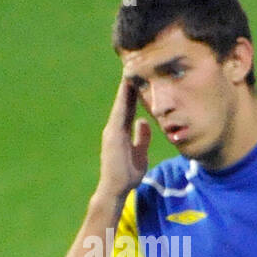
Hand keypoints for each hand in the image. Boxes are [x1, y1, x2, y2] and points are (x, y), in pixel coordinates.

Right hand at [97, 79, 150, 199]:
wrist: (115, 188)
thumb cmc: (127, 174)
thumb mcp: (140, 153)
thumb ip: (141, 137)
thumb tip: (144, 122)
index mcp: (121, 132)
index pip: (128, 109)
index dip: (132, 95)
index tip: (137, 80)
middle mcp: (114, 128)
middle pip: (123, 104)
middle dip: (128, 87)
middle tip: (132, 68)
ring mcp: (112, 131)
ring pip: (121, 106)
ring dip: (125, 90)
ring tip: (130, 73)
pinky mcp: (113, 135)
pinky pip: (120, 114)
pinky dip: (124, 101)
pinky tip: (128, 90)